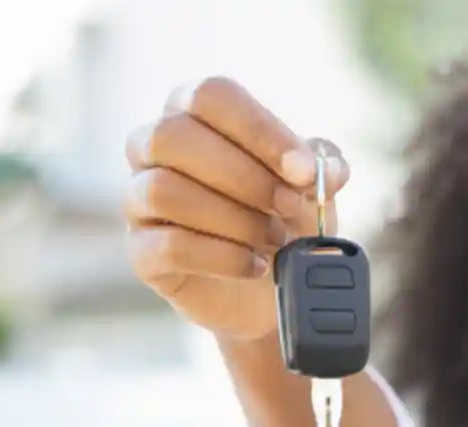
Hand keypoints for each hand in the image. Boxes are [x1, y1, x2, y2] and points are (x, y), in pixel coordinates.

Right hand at [123, 76, 349, 340]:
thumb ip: (321, 167)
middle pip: (176, 136)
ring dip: (233, 218)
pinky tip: (254, 266)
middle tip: (289, 206)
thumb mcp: (311, 187)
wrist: (271, 291)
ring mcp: (139, 198)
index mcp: (195, 114)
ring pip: (164, 189)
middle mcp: (154, 147)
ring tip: (273, 239)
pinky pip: (166, 245)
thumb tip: (328, 169)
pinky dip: (221, 257)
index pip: (211, 95)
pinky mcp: (141, 251)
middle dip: (246, 176)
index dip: (260, 130)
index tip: (303, 170)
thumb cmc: (284, 219)